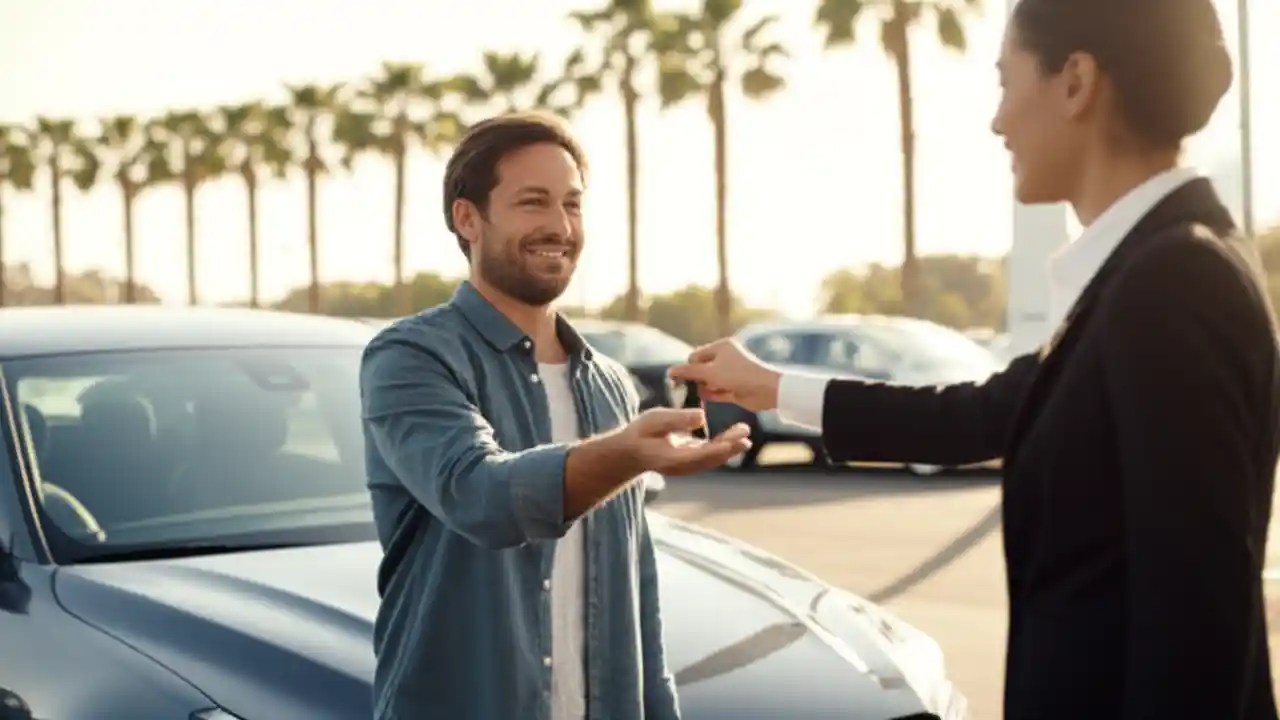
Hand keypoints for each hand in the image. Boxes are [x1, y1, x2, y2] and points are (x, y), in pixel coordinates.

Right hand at [620, 407, 751, 475]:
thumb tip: (702, 416)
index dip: (717, 448)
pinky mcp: (690, 461)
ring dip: (730, 447)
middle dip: (730, 447)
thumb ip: (677, 419)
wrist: (630, 452)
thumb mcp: (655, 420)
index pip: (699, 455)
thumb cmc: (641, 433)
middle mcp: (683, 465)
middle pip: (711, 458)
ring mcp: (687, 466)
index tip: (732, 441)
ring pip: (713, 458)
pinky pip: (709, 455)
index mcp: (673, 458)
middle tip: (745, 434)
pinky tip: (732, 436)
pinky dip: (722, 446)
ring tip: (744, 433)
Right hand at [668, 338, 781, 411]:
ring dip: (703, 387)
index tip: (679, 380)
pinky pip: (717, 391)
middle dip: (694, 378)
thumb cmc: (739, 375)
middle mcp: (724, 358)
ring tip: (699, 393)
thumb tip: (670, 371)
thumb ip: (689, 372)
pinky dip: (711, 394)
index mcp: (720, 347)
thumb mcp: (710, 372)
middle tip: (685, 389)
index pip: (695, 356)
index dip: (687, 367)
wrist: (767, 390)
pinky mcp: (733, 388)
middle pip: (701, 368)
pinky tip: (706, 398)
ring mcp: (729, 374)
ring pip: (708, 381)